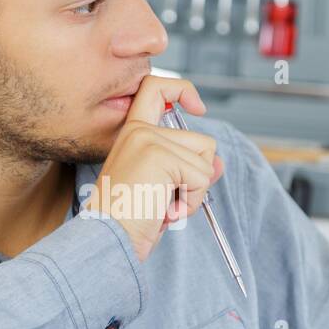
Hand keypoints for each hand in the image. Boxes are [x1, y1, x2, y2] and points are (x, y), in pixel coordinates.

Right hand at [84, 75, 224, 262]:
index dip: (183, 89)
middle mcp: (140, 131)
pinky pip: (202, 178)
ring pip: (207, 161)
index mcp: (133, 133)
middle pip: (203, 143)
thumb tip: (220, 163)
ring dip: (194, 193)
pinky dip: (191, 201)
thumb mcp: (163, 190)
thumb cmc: (128, 221)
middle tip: (166, 199)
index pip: (156, 88)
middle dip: (197, 178)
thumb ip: (190, 171)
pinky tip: (165, 209)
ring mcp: (150, 140)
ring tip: (164, 205)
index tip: (198, 106)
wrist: (108, 240)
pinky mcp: (160, 155)